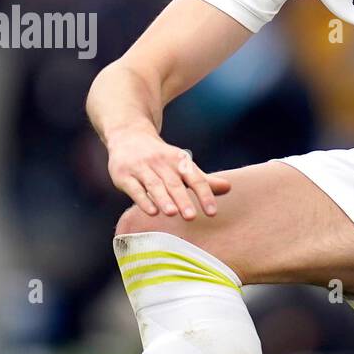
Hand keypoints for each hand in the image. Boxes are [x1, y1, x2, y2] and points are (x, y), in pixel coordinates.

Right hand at [107, 127, 230, 219]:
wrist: (128, 136)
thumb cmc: (161, 157)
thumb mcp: (182, 165)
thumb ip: (204, 180)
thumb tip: (229, 188)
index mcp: (179, 161)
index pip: (195, 179)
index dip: (204, 195)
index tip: (212, 213)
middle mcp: (161, 163)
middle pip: (174, 183)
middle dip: (183, 200)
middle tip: (192, 217)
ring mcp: (141, 168)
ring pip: (154, 185)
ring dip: (163, 199)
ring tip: (173, 213)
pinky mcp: (124, 175)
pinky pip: (134, 188)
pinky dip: (143, 199)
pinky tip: (152, 212)